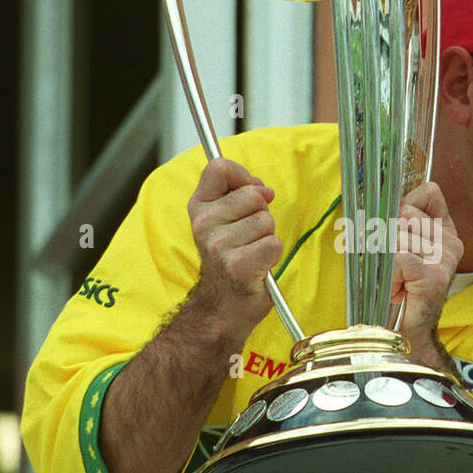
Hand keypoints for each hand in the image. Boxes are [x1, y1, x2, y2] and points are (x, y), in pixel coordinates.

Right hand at [187, 158, 281, 338]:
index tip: (248, 191)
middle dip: (261, 213)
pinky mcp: (239, 265)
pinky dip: (272, 255)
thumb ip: (241, 194)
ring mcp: (219, 246)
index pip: (219, 168)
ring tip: (252, 251)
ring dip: (267, 236)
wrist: (223, 304)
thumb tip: (264, 189)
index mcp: (199, 207)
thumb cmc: (229, 258)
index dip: (242, 176)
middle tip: (249, 235)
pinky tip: (258, 265)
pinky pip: (273, 244)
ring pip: (266, 221)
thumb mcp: (224, 219)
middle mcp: (204, 224)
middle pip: (253, 195)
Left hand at [390, 181, 462, 343]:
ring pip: (398, 235)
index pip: (428, 193)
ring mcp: (446, 259)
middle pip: (405, 213)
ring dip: (386, 259)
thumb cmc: (396, 288)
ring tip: (397, 279)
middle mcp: (451, 243)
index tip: (396, 235)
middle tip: (394, 267)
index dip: (402, 207)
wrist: (402, 330)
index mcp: (445, 231)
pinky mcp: (435, 274)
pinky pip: (398, 256)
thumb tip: (384, 198)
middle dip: (388, 237)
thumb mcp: (398, 244)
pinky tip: (398, 287)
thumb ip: (399, 216)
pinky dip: (389, 272)